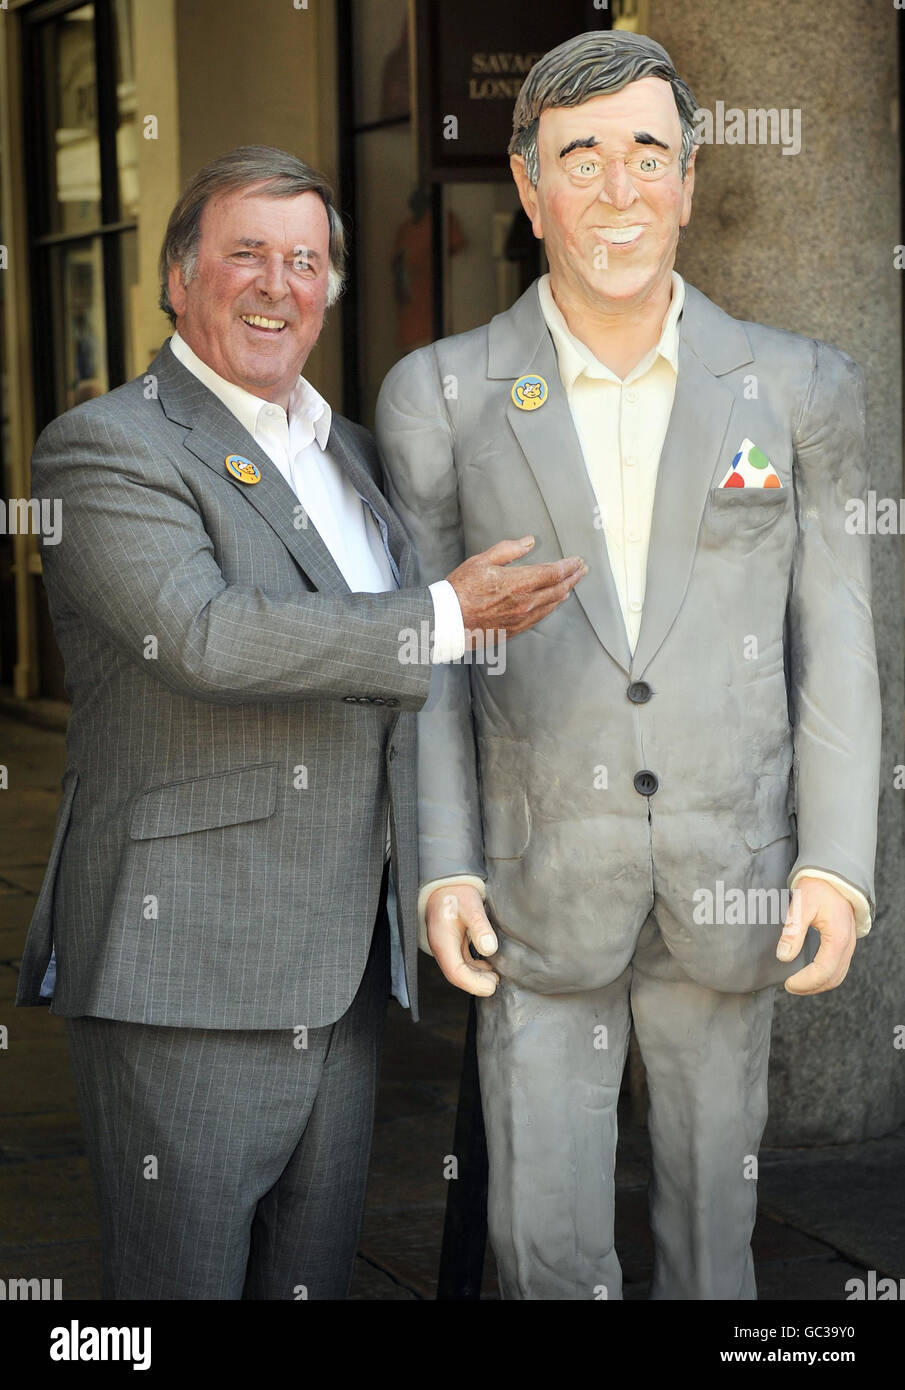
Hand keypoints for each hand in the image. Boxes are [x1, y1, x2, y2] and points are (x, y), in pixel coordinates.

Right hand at [426, 885, 499, 996]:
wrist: (445, 882)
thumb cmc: (456, 892)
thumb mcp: (471, 905)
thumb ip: (480, 927)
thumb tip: (490, 948)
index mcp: (442, 941)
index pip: (455, 972)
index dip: (473, 983)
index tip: (491, 985)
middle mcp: (442, 947)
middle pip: (457, 975)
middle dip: (476, 983)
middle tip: (497, 982)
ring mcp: (446, 946)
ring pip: (459, 970)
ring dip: (476, 977)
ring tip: (495, 976)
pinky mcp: (452, 944)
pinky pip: (462, 962)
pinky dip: (475, 968)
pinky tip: (488, 966)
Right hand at [446, 537, 586, 644]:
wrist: (449, 621)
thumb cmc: (462, 589)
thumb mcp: (483, 561)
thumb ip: (509, 550)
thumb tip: (529, 541)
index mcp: (519, 583)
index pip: (554, 573)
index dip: (569, 566)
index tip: (578, 560)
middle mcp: (526, 602)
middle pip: (559, 589)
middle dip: (573, 578)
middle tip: (582, 570)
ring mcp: (522, 618)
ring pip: (552, 605)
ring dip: (564, 592)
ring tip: (571, 584)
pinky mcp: (515, 629)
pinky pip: (540, 617)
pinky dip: (551, 607)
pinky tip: (553, 602)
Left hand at [777, 877, 856, 994]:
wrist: (834, 876)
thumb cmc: (818, 888)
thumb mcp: (801, 906)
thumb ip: (793, 932)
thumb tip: (783, 956)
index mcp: (838, 938)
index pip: (823, 971)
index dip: (805, 982)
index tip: (787, 984)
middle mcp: (848, 945)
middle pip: (833, 978)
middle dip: (811, 987)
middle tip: (790, 987)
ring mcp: (849, 945)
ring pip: (838, 975)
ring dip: (819, 984)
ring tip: (798, 984)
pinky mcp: (846, 943)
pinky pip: (839, 967)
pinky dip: (826, 976)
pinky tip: (810, 973)